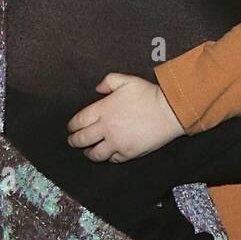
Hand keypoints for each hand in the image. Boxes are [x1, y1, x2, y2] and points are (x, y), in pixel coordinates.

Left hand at [67, 73, 184, 161]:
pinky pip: (113, 159)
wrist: (169, 111)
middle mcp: (106, 128)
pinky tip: (108, 154)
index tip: (71, 127)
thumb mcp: (127, 80)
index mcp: (103, 110)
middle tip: (73, 141)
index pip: (79, 121)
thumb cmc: (148, 94)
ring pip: (95, 154)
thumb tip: (97, 89)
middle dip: (74, 141)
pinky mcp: (128, 153)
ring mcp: (116, 143)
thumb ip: (108, 81)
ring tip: (88, 152)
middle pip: (82, 139)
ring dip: (89, 153)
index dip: (72, 126)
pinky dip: (108, 157)